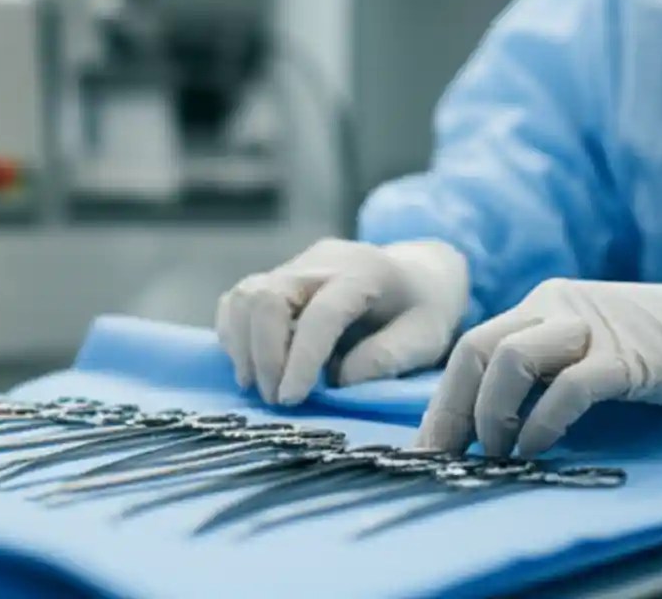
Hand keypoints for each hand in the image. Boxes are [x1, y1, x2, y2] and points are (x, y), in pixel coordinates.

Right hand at [216, 238, 468, 404]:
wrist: (416, 273)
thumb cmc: (424, 310)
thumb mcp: (426, 338)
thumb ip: (387, 358)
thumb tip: (336, 381)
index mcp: (364, 272)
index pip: (322, 312)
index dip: (302, 358)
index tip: (292, 400)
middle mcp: (321, 261)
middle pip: (268, 296)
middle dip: (264, 354)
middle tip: (275, 399)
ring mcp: (293, 265)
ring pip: (245, 296)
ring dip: (244, 346)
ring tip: (259, 386)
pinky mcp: (276, 277)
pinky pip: (238, 300)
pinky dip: (235, 335)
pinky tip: (250, 366)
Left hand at [418, 257, 661, 456]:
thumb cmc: (658, 354)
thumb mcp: (586, 352)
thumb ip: (542, 373)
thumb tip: (487, 426)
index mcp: (541, 305)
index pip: (471, 347)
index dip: (445, 401)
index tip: (430, 449)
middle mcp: (556, 306)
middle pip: (475, 348)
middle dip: (453, 410)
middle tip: (450, 458)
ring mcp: (592, 328)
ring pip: (510, 359)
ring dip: (493, 414)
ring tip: (500, 453)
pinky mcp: (630, 356)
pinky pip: (568, 387)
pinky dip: (543, 422)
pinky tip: (538, 449)